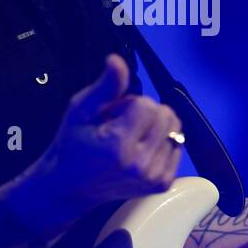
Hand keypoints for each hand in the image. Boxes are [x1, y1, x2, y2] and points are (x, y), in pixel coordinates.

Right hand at [35, 53, 184, 210]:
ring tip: (130, 138)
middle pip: (166, 115)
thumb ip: (105, 86)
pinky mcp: (163, 184)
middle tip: (121, 126)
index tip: (111, 116)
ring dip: (155, 127)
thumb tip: (117, 59)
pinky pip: (177, 145)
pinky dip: (162, 141)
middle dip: (146, 113)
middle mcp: (141, 164)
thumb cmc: (72, 145)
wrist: (70, 188)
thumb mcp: (80, 111)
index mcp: (119, 146)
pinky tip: (140, 149)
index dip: (128, 104)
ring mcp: (154, 177)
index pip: (147, 104)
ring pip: (175, 129)